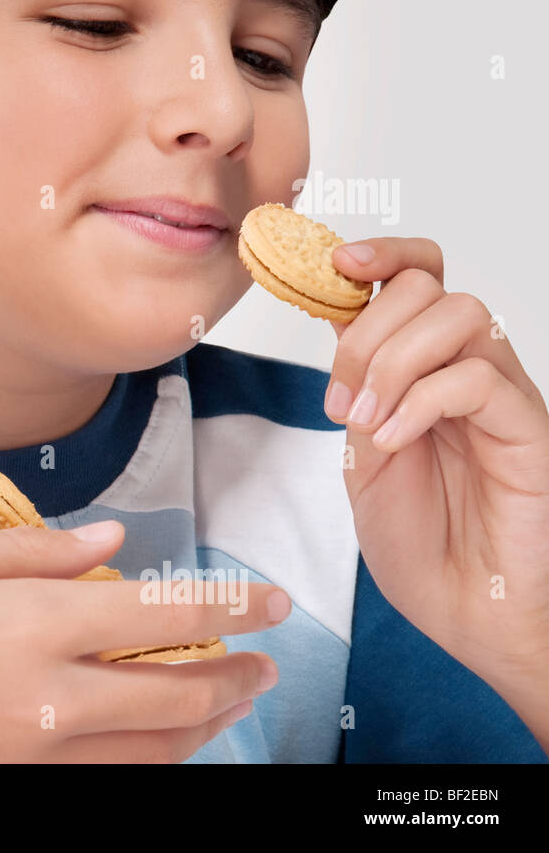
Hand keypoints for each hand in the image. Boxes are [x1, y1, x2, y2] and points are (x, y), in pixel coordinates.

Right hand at [0, 521, 289, 761]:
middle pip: (180, 692)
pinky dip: (155, 757)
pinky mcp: (19, 784)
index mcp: (37, 623)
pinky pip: (112, 777)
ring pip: (157, 747)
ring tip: (234, 699)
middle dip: (238, 674)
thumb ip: (36, 550)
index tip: (271, 598)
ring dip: (209, 722)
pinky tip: (163, 741)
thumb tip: (112, 539)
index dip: (231, 604)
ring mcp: (39, 753)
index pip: (166, 611)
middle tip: (269, 659)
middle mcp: (53, 696)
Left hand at [323, 238, 548, 720]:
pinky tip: (395, 441)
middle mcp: (468, 370)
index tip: (335, 264)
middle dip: (366, 332)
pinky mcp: (529, 429)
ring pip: (460, 315)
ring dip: (393, 362)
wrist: (463, 609)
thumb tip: (343, 324)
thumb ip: (357, 389)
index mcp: (423, 369)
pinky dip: (421, 400)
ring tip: (368, 424)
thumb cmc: (419, 540)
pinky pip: (479, 377)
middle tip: (343, 401)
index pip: (417, 277)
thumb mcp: (361, 455)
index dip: (380, 254)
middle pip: (429, 286)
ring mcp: (502, 396)